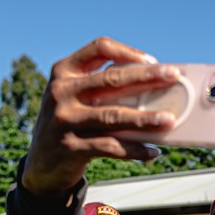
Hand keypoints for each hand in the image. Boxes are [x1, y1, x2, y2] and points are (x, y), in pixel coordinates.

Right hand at [22, 37, 177, 196]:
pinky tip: (152, 152)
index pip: (99, 49)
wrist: (40, 165)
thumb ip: (100, 87)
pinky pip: (111, 146)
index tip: (152, 61)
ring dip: (145, 118)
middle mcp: (61, 91)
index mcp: (64, 71)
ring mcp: (64, 119)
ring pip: (114, 115)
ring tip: (169, 120)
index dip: (127, 52)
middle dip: (147, 77)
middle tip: (173, 76)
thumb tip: (153, 87)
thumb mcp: (74, 98)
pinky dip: (135, 150)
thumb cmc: (69, 124)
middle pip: (111, 79)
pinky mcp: (70, 147)